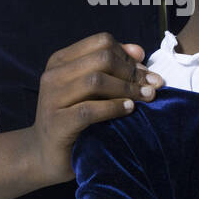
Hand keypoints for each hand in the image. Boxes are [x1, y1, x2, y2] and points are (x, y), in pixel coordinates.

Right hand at [28, 33, 163, 185]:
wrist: (45, 156)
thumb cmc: (73, 119)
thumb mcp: (91, 90)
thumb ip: (112, 68)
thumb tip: (139, 50)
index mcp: (61, 61)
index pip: (101, 42)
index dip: (128, 54)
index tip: (146, 71)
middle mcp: (53, 75)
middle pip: (102, 59)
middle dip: (132, 71)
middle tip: (153, 85)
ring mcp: (52, 98)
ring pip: (95, 81)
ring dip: (127, 88)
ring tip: (147, 97)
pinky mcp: (57, 123)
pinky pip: (89, 110)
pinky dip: (113, 108)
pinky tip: (129, 110)